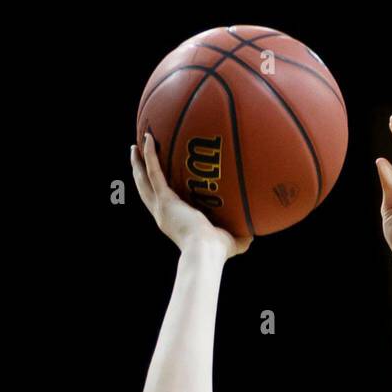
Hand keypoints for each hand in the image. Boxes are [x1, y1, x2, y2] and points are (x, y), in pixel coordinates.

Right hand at [131, 134, 252, 259]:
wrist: (206, 253)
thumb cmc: (218, 253)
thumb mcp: (231, 241)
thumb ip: (240, 234)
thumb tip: (255, 231)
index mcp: (174, 222)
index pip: (162, 203)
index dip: (157, 191)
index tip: (156, 180)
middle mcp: (163, 215)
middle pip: (145, 189)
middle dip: (140, 172)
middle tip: (136, 157)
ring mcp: (162, 206)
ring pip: (144, 179)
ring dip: (138, 162)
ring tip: (135, 145)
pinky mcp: (165, 199)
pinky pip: (154, 172)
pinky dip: (150, 155)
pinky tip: (147, 138)